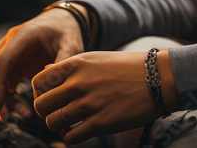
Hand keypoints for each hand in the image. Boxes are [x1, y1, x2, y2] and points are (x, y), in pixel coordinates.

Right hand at [0, 8, 85, 120]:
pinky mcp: (13, 62)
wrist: (65, 20)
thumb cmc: (67, 31)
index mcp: (21, 36)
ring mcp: (9, 52)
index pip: (0, 62)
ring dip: (0, 98)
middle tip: (7, 116)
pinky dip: (7, 96)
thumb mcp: (72, 45)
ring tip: (22, 114)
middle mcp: (9, 43)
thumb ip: (63, 63)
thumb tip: (46, 85)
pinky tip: (22, 108)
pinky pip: (2, 81)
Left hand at [32, 50, 176, 144]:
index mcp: (76, 63)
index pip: (38, 81)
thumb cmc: (127, 68)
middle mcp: (79, 82)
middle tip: (58, 113)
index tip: (51, 98)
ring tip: (70, 123)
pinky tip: (81, 130)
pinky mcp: (101, 123)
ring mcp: (89, 103)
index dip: (39, 93)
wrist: (158, 78)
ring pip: (53, 123)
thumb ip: (71, 67)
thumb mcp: (96, 58)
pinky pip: (70, 137)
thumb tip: (46, 71)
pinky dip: (71, 137)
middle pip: (41, 105)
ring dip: (59, 126)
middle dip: (46, 112)